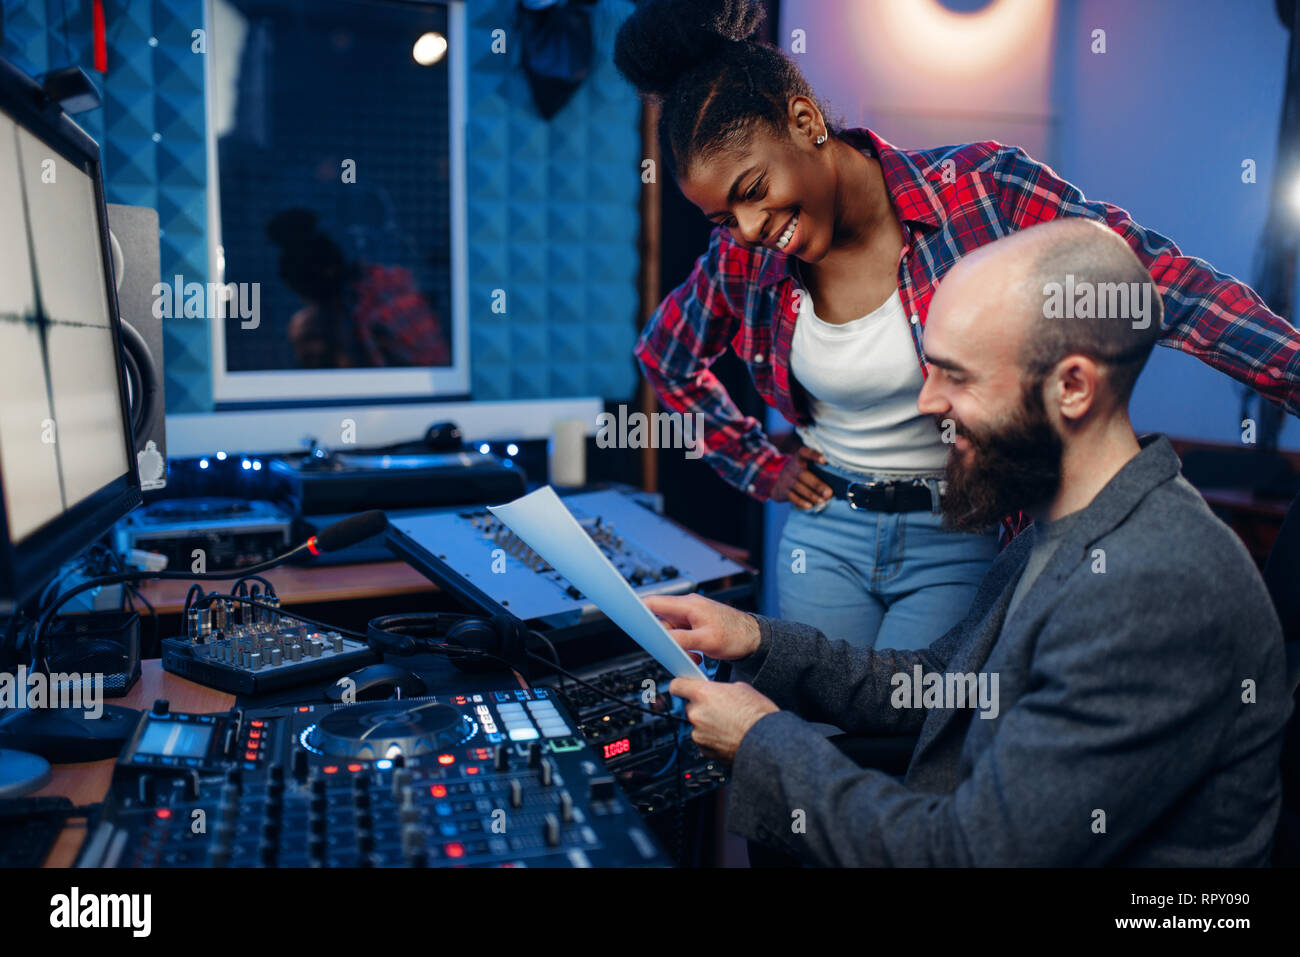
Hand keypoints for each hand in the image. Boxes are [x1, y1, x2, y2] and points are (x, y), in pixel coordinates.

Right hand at [643, 593, 761, 661]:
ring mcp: (693, 617)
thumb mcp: (706, 640)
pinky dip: (685, 647)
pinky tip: (698, 654)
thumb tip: (662, 640)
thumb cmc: (736, 635)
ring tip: (694, 655)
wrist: (755, 640)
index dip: (638, 609)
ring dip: (678, 646)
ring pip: (672, 631)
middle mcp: (689, 608)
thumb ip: (681, 639)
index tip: (628, 616)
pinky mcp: (697, 626)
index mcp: (688, 605)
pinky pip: (682, 636)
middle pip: (662, 621)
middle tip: (675, 651)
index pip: (655, 603)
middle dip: (665, 639)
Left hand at [668, 678, 777, 762]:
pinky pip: (704, 740)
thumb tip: (715, 691)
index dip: (682, 685)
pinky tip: (729, 735)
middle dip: (701, 706)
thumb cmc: (758, 716)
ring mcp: (699, 734)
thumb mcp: (741, 688)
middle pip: (689, 706)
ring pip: (697, 724)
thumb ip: (720, 688)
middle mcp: (696, 714)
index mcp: (703, 694)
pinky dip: (713, 738)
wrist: (768, 743)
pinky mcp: (705, 750)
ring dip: (708, 723)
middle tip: (720, 707)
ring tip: (729, 723)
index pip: (677, 685)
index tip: (685, 686)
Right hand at [771, 446, 832, 509]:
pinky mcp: (782, 490)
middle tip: (829, 493)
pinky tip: (810, 506)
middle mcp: (791, 467)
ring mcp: (786, 479)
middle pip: (804, 475)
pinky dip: (801, 502)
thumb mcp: (806, 464)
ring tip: (822, 501)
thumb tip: (837, 481)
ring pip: (799, 487)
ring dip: (812, 495)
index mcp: (799, 457)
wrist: (779, 480)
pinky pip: (792, 496)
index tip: (824, 460)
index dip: (814, 455)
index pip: (805, 452)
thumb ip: (818, 468)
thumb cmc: (801, 471)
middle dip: (817, 485)